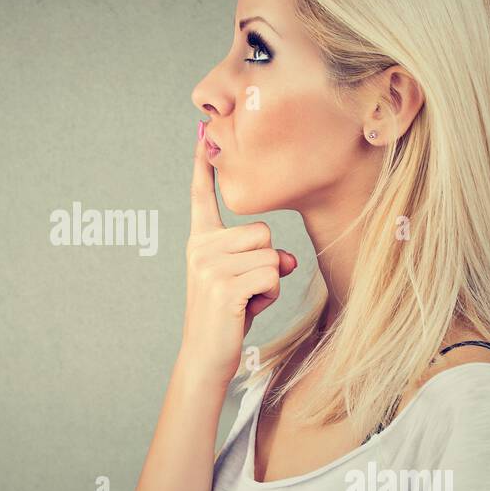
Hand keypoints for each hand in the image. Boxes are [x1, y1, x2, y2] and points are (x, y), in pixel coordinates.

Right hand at [180, 121, 297, 387]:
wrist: (206, 356)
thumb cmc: (228, 315)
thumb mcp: (247, 280)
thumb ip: (265, 258)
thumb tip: (289, 258)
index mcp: (201, 240)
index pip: (201, 196)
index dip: (202, 166)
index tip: (202, 134)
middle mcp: (201, 247)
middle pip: (262, 232)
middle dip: (266, 263)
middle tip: (243, 290)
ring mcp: (210, 266)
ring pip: (271, 255)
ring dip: (269, 282)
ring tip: (244, 300)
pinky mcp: (225, 287)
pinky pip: (272, 275)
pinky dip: (269, 296)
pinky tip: (246, 310)